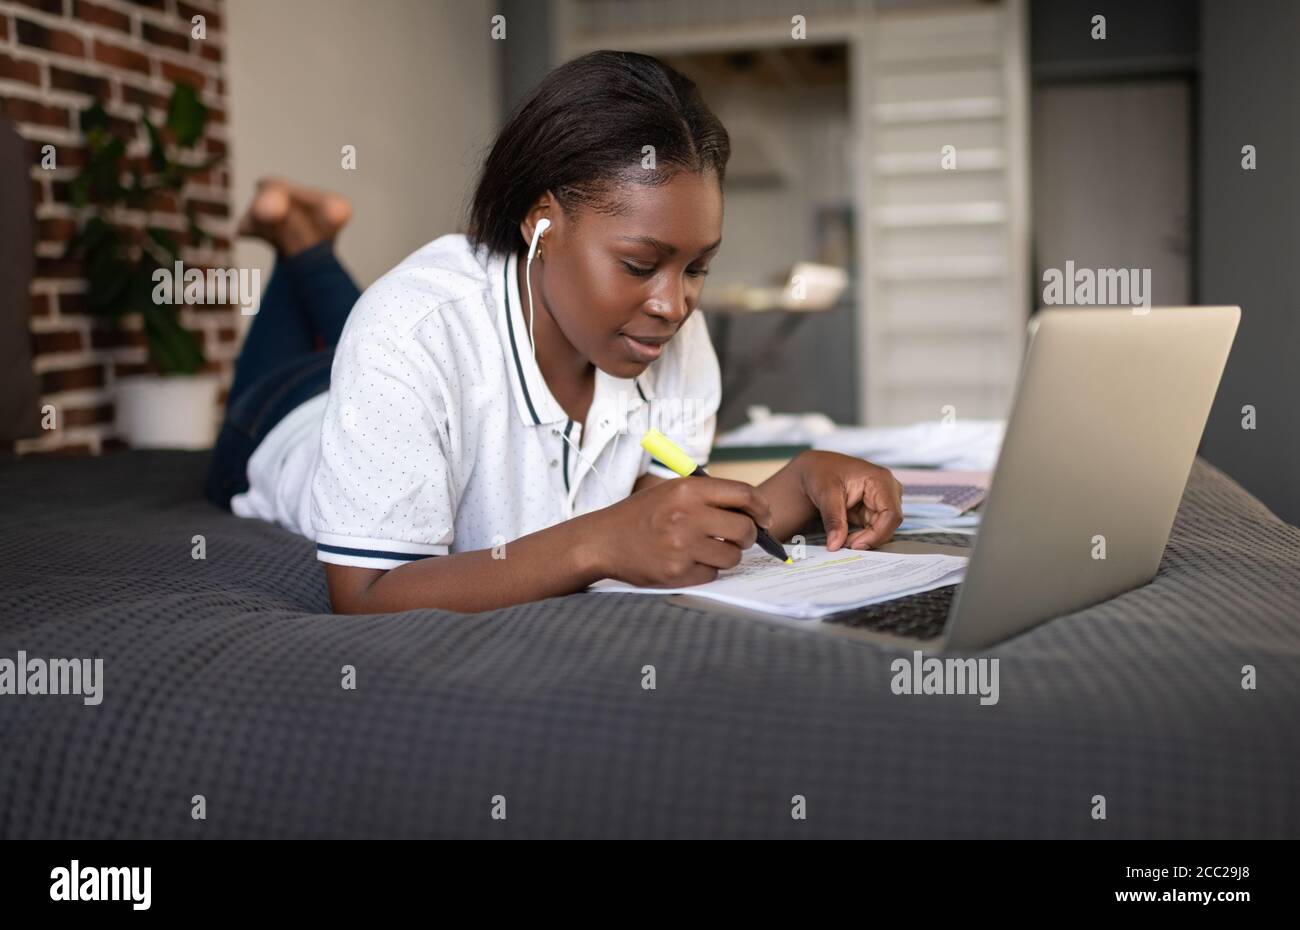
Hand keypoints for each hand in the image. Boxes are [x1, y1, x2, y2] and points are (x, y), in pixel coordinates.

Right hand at [591, 477, 773, 587]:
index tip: (764, 517)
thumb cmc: (642, 514)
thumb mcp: (672, 490)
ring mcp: (682, 547)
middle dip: (747, 536)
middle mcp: (686, 516)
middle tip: (738, 538)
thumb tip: (754, 512)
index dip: (761, 507)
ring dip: (728, 555)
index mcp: (688, 490)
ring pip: (732, 556)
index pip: (744, 495)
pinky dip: (707, 569)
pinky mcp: (677, 572)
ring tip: (708, 549)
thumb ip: (710, 496)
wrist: (603, 540)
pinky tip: (689, 561)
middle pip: (744, 529)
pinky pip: (713, 574)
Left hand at [794, 451, 902, 550]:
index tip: (855, 545)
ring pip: (882, 529)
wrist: (816, 468)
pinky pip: (873, 529)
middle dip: (867, 538)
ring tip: (840, 539)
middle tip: (843, 545)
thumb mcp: (825, 495)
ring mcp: (883, 500)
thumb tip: (835, 545)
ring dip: (862, 538)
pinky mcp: (875, 509)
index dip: (876, 534)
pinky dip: (860, 536)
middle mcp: (888, 489)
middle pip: (888, 524)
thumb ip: (833, 520)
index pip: (891, 514)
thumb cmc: (822, 473)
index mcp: (881, 480)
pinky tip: (844, 536)